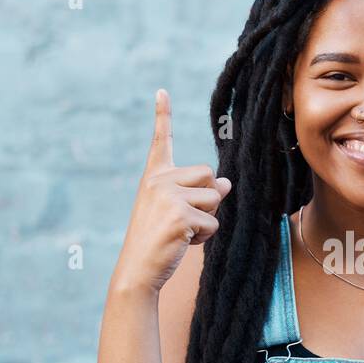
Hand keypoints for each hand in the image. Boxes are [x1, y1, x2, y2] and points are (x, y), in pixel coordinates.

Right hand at [111, 88, 231, 293]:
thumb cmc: (158, 242)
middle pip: (209, 173)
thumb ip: (198, 194)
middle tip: (186, 219)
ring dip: (208, 220)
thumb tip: (226, 182)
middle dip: (209, 198)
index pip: (161, 142)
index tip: (162, 91)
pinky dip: (204, 238)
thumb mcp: (177, 212)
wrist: (138, 270)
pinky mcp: (179, 215)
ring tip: (182, 232)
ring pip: (215, 199)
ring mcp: (168, 196)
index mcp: (154, 177)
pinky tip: (182, 242)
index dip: (163, 116)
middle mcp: (159, 181)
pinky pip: (213, 223)